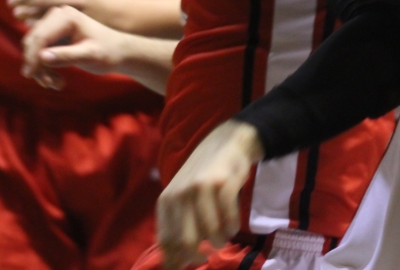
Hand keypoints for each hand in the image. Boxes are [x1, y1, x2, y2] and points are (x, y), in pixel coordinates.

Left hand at [8, 0, 113, 26]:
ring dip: (29, 12)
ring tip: (17, 13)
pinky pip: (53, 26)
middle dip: (25, 0)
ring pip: (47, 12)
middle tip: (10, 2)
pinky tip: (29, 23)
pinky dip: (39, 24)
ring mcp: (78, 12)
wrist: (117, 16)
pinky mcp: (77, 26)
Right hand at [21, 5, 127, 88]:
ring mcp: (54, 23)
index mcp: (67, 16)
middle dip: (37, 65)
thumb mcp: (91, 56)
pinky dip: (43, 67)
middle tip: (50, 84)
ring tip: (57, 84)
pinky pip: (38, 52)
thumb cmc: (109, 52)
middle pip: (33, 42)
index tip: (31, 76)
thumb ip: (67, 56)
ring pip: (33, 48)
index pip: (40, 37)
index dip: (32, 57)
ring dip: (40, 69)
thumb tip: (41, 56)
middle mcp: (57, 15)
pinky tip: (56, 80)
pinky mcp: (53, 34)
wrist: (119, 51)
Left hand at [158, 121, 264, 268]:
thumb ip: (176, 223)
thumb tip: (175, 261)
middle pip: (187, 242)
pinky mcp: (224, 184)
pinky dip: (233, 228)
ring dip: (220, 241)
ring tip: (223, 236)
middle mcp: (180, 195)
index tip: (189, 264)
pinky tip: (233, 225)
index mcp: (166, 201)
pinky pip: (230, 219)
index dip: (177, 260)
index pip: (166, 241)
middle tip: (208, 254)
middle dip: (199, 255)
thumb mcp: (181, 196)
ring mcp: (202, 189)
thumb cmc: (202, 174)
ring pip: (211, 232)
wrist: (226, 142)